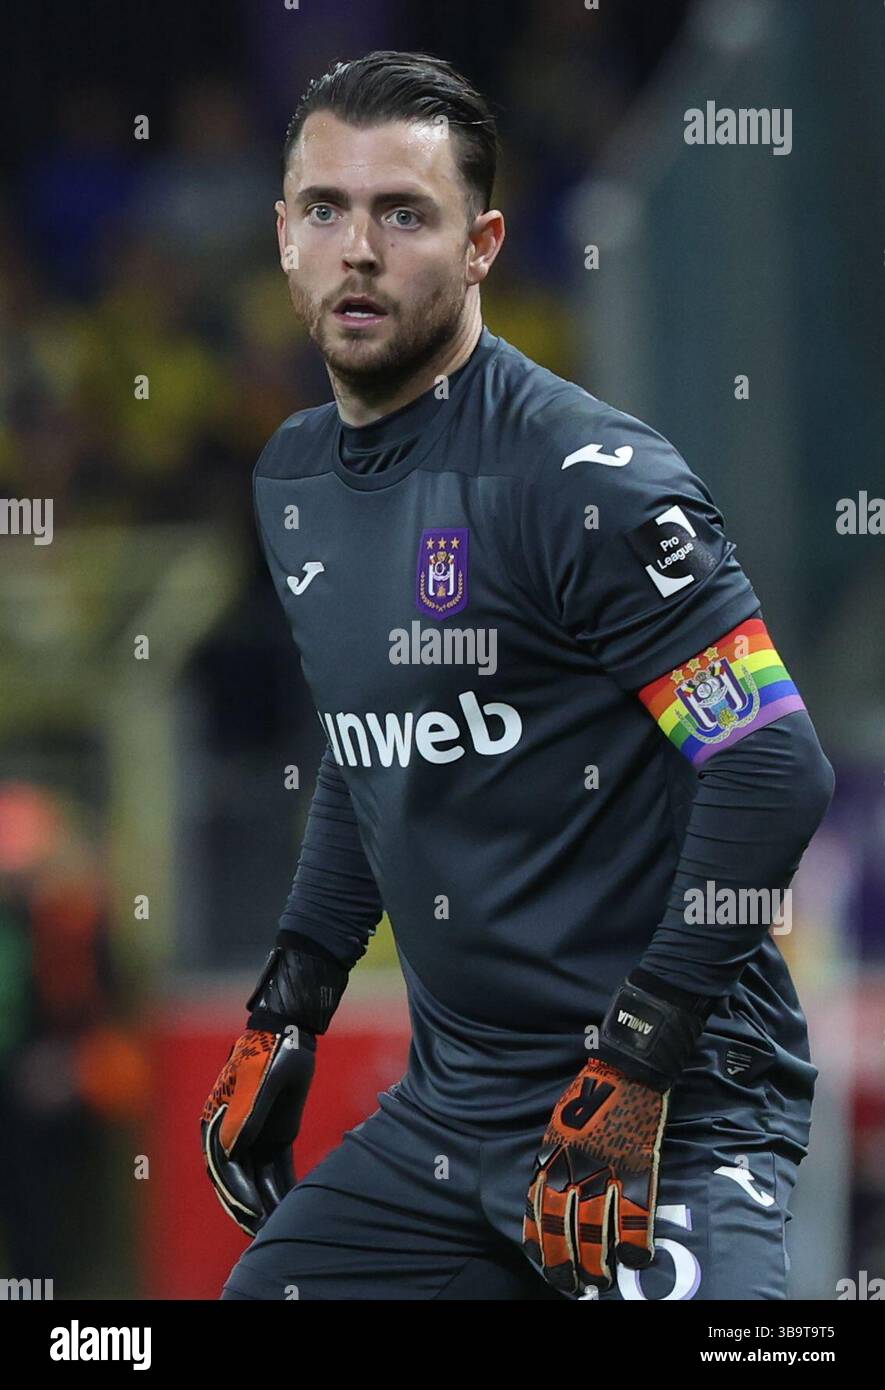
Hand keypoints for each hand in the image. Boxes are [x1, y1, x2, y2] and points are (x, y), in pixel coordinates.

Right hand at [201, 1027, 315, 1235]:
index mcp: (218, 1122)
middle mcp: (232, 1135)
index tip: (251, 1211)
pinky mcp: (276, 1136)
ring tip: (278, 1228)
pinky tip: (294, 1205)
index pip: (224, 1166)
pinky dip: (284, 1187)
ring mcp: (255, 1137)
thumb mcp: (260, 1082)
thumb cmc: (269, 1053)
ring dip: (267, 1202)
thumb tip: (231, 1152)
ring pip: (259, 1178)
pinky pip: (278, 1167)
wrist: (289, 1032)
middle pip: (238, 1179)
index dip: (237, 1191)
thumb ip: (248, 1115)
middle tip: (261, 1233)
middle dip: (249, 1207)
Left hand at [523, 1056, 667, 1294]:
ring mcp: (606, 1169)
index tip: (543, 1264)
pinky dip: (636, 1240)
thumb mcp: (558, 1125)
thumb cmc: (590, 1095)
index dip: (540, 1240)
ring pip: (597, 1226)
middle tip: (571, 1284)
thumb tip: (547, 1190)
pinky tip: (637, 1259)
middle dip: (565, 1260)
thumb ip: (553, 1157)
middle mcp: (574, 1166)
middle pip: (564, 1224)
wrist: (626, 1069)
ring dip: (598, 1260)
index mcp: (552, 1156)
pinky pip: (635, 1213)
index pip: (539, 1207)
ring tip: (601, 1281)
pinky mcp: (636, 1167)